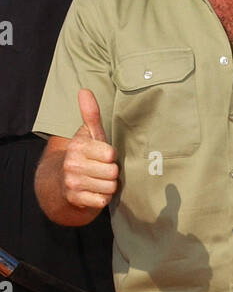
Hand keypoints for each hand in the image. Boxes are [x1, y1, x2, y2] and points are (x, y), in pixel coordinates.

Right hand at [62, 90, 118, 209]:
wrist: (60, 184)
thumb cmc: (84, 156)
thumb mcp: (88, 135)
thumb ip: (90, 114)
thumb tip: (85, 90)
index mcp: (77, 146)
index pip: (111, 154)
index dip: (110, 157)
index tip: (102, 157)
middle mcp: (72, 163)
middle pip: (112, 171)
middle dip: (111, 173)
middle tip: (101, 171)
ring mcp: (72, 182)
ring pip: (109, 187)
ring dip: (107, 186)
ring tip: (98, 181)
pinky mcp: (75, 198)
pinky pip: (102, 200)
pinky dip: (102, 198)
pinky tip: (94, 192)